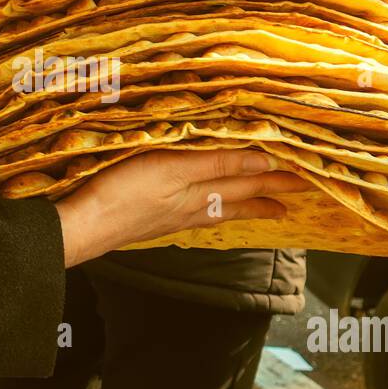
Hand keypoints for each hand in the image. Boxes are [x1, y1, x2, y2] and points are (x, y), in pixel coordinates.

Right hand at [52, 148, 306, 267]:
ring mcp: (174, 217)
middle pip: (239, 197)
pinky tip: (212, 212)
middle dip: (269, 193)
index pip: (245, 179)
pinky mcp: (156, 221)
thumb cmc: (123, 193)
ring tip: (270, 210)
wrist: (84, 227)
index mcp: (199, 191)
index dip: (274, 175)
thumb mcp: (172, 168)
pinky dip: (219, 212)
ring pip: (222, 209)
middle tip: (298, 193)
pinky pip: (201, 216)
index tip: (303, 173)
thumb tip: (261, 161)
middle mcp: (192, 207)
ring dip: (248, 205)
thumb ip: (216, 163)